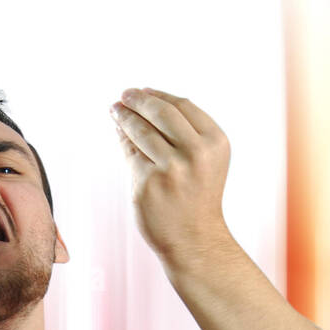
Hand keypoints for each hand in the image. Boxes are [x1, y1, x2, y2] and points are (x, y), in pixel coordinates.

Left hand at [110, 88, 236, 277]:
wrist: (195, 239)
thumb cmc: (198, 196)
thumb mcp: (207, 159)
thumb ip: (187, 132)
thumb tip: (147, 103)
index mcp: (215, 142)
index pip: (182, 106)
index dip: (158, 95)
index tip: (142, 90)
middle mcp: (196, 153)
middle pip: (160, 113)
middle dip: (138, 100)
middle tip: (124, 95)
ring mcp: (171, 169)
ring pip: (141, 132)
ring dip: (124, 117)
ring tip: (114, 110)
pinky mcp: (147, 184)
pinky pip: (130, 154)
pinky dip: (122, 141)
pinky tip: (117, 133)